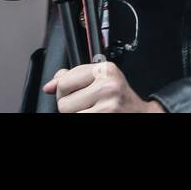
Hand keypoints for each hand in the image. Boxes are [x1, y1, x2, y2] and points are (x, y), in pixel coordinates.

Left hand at [43, 61, 164, 112]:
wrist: (141, 113)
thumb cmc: (119, 97)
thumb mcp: (99, 79)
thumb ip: (72, 77)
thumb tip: (49, 86)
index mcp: (104, 69)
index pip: (64, 82)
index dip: (62, 91)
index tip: (69, 94)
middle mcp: (107, 85)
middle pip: (63, 101)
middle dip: (69, 106)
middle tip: (84, 104)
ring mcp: (108, 104)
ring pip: (69, 114)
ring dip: (76, 114)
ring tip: (90, 110)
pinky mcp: (107, 117)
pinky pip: (79, 120)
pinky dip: (83, 118)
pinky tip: (94, 115)